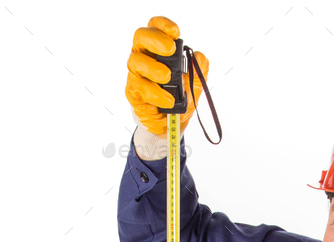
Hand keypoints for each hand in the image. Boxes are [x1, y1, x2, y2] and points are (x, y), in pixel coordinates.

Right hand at [125, 16, 208, 135]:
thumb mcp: (194, 84)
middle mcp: (145, 57)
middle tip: (170, 49)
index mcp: (158, 49)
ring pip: (136, 61)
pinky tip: (167, 100)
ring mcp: (137, 73)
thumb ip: (198, 71)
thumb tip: (199, 58)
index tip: (176, 32)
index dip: (162, 24)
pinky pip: (139, 87)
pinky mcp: (134, 91)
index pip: (155, 27)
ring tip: (167, 77)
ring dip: (153, 68)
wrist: (171, 125)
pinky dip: (154, 93)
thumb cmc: (179, 98)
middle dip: (155, 40)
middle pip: (140, 37)